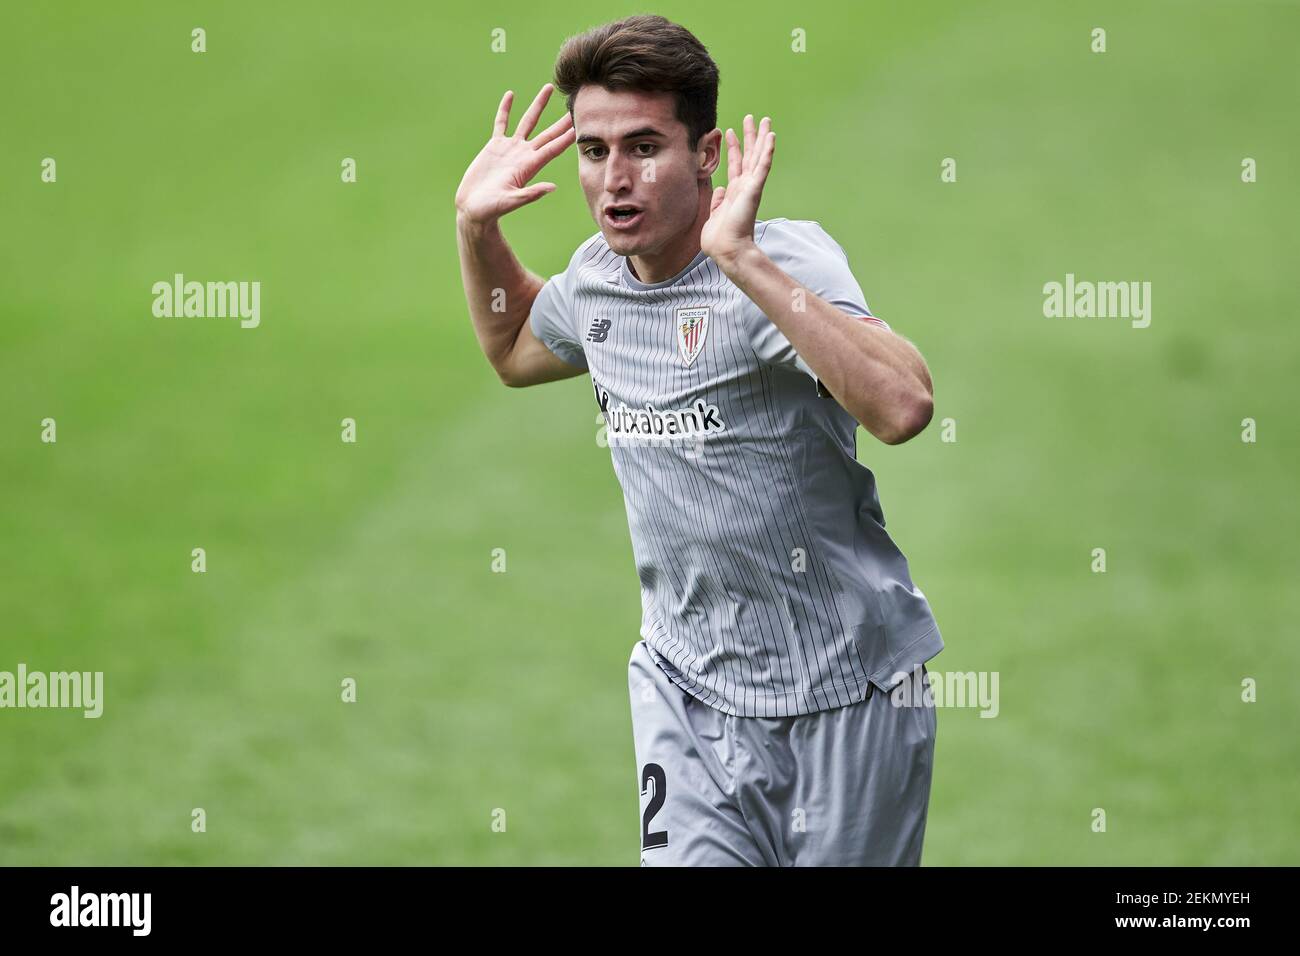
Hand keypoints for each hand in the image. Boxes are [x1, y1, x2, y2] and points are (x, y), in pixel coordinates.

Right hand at [454, 84, 576, 226]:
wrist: (474, 208)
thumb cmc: (492, 209)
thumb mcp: (511, 202)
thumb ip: (531, 194)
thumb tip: (553, 188)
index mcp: (529, 167)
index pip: (553, 148)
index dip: (566, 137)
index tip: (579, 124)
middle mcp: (523, 155)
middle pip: (547, 133)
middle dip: (561, 120)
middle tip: (574, 104)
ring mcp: (510, 149)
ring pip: (527, 121)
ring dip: (537, 106)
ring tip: (548, 88)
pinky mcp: (494, 146)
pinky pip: (501, 123)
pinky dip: (506, 109)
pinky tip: (511, 95)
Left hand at [700, 114, 774, 270]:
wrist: (727, 250)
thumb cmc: (720, 239)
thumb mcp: (713, 216)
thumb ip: (716, 202)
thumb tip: (718, 189)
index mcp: (734, 192)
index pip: (735, 165)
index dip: (734, 147)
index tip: (730, 131)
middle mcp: (744, 187)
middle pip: (749, 155)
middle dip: (750, 136)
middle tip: (752, 118)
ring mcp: (751, 187)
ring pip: (758, 156)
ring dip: (761, 138)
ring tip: (765, 120)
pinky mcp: (754, 189)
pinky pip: (763, 166)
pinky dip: (768, 151)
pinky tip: (771, 136)